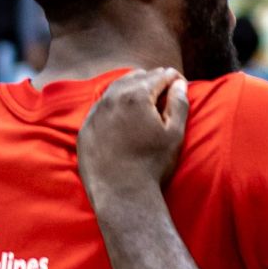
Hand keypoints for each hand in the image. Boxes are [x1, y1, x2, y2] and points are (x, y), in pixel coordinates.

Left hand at [78, 68, 189, 209]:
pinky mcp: (85, 128)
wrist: (121, 193)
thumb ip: (179, 103)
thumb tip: (179, 84)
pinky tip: (125, 115)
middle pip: (136, 77)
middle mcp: (111, 99)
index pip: (160, 75)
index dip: (174, 78)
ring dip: (133, 88)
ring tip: (146, 99)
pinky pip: (101, 106)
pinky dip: (115, 104)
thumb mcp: (174, 133)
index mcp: (136, 96)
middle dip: (153, 80)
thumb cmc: (152, 163)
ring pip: (115, 88)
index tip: (181, 85)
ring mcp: (95, 113)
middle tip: (166, 90)